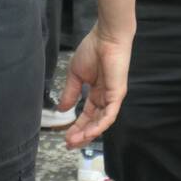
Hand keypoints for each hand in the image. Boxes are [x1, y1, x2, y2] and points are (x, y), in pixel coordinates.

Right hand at [59, 26, 132, 147]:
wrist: (106, 37)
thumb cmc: (93, 50)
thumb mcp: (76, 75)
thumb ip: (70, 93)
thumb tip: (62, 110)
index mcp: (97, 92)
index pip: (87, 114)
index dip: (77, 126)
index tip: (65, 136)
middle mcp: (105, 97)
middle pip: (94, 122)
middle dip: (81, 134)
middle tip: (69, 144)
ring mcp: (112, 97)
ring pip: (101, 122)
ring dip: (88, 133)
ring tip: (75, 141)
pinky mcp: (118, 95)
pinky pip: (109, 115)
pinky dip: (99, 125)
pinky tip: (89, 133)